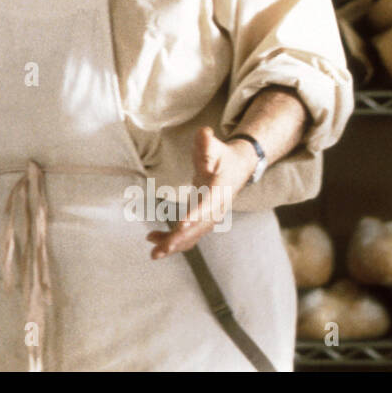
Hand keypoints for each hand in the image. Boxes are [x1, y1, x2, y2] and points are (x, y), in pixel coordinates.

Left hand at [145, 126, 255, 259]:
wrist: (238, 166)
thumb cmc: (222, 154)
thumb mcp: (215, 145)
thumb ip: (207, 142)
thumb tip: (203, 140)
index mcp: (220, 191)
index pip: (208, 205)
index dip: (196, 214)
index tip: (183, 223)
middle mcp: (217, 208)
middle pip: (199, 227)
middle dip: (179, 239)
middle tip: (160, 250)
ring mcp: (211, 216)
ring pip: (193, 235)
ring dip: (174, 245)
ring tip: (153, 253)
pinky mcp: (204, 219)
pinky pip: (189, 234)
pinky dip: (173, 238)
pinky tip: (152, 238)